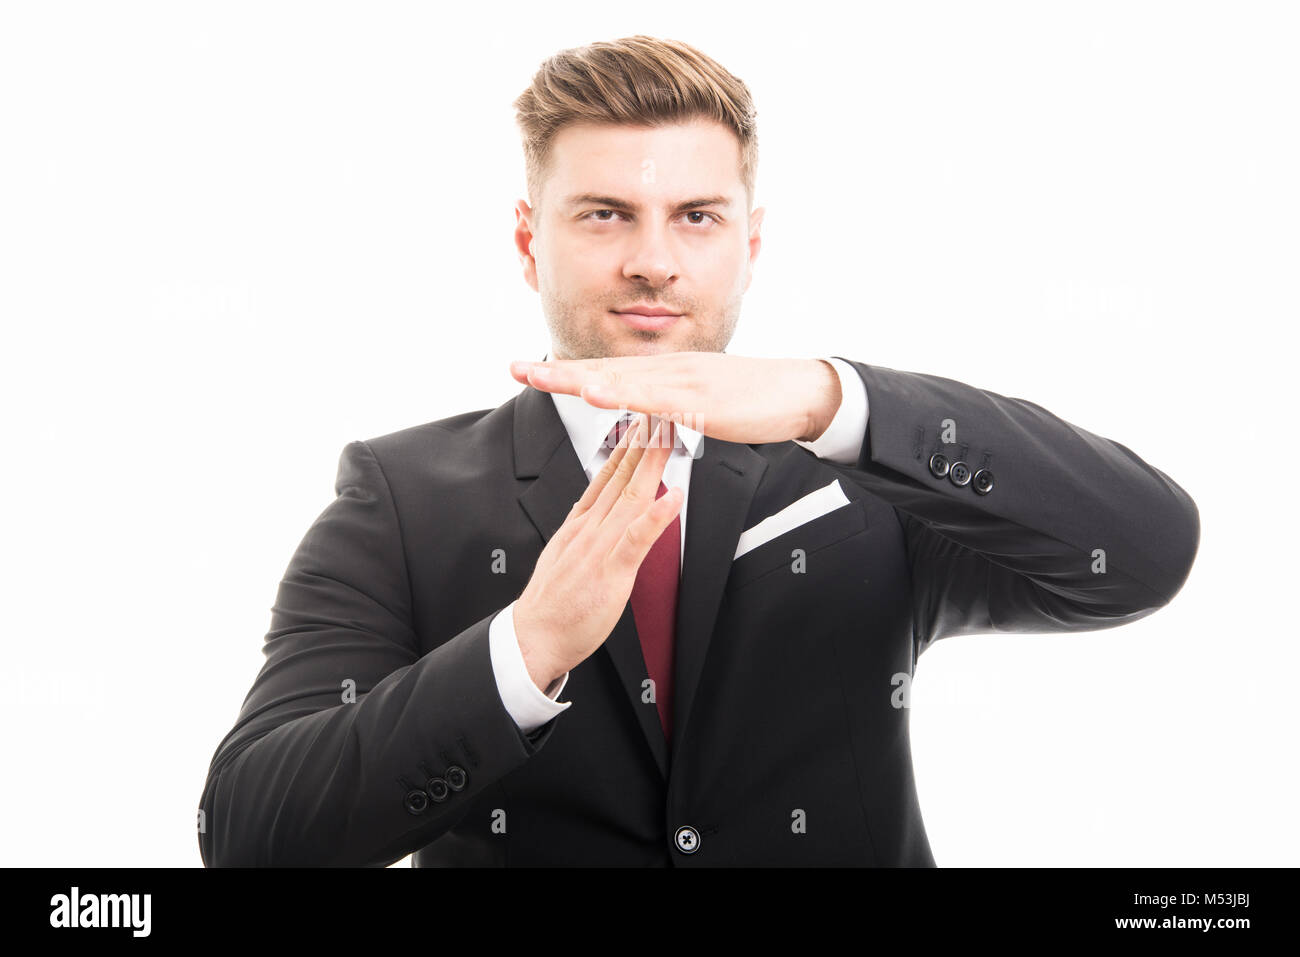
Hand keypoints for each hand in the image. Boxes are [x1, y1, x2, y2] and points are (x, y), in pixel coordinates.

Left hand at [509, 352, 841, 444]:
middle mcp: (668, 370)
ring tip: (546, 378)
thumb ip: (667, 404)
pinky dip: (626, 397)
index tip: (527, 369)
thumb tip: (641, 413)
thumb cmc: (750, 399)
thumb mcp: (699, 399)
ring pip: (624, 381)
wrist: (796, 392)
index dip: (565, 369)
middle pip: (604, 370)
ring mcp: (685, 382)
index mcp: (664, 373)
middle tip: (516, 368)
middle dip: (558, 371)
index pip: (606, 370)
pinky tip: (600, 395)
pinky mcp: (703, 401)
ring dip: (582, 379)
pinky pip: (658, 399)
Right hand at [513, 413, 683, 690]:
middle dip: (644, 440)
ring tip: (670, 434)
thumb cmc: (554, 605)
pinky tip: (672, 496)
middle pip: (622, 476)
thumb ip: (583, 528)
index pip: (608, 475)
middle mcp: (590, 528)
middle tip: (663, 406)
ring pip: (630, 497)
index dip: (628, 444)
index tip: (644, 418)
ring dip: (652, 463)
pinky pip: (635, 540)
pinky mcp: (610, 572)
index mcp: (582, 524)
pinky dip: (655, 517)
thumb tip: (592, 506)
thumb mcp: (565, 553)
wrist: (533, 639)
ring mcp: (599, 547)